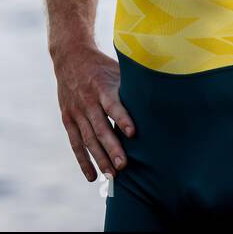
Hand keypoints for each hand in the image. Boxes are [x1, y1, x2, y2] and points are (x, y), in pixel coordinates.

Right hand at [53, 45, 134, 181]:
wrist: (70, 57)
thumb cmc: (103, 66)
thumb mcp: (118, 68)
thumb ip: (134, 84)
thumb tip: (164, 93)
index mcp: (102, 86)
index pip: (113, 104)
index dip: (122, 118)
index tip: (133, 133)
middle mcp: (87, 100)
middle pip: (100, 127)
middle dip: (111, 147)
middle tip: (123, 166)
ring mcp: (76, 111)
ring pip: (88, 139)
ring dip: (99, 158)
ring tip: (112, 175)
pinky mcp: (67, 119)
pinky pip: (75, 143)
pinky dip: (83, 161)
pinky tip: (93, 176)